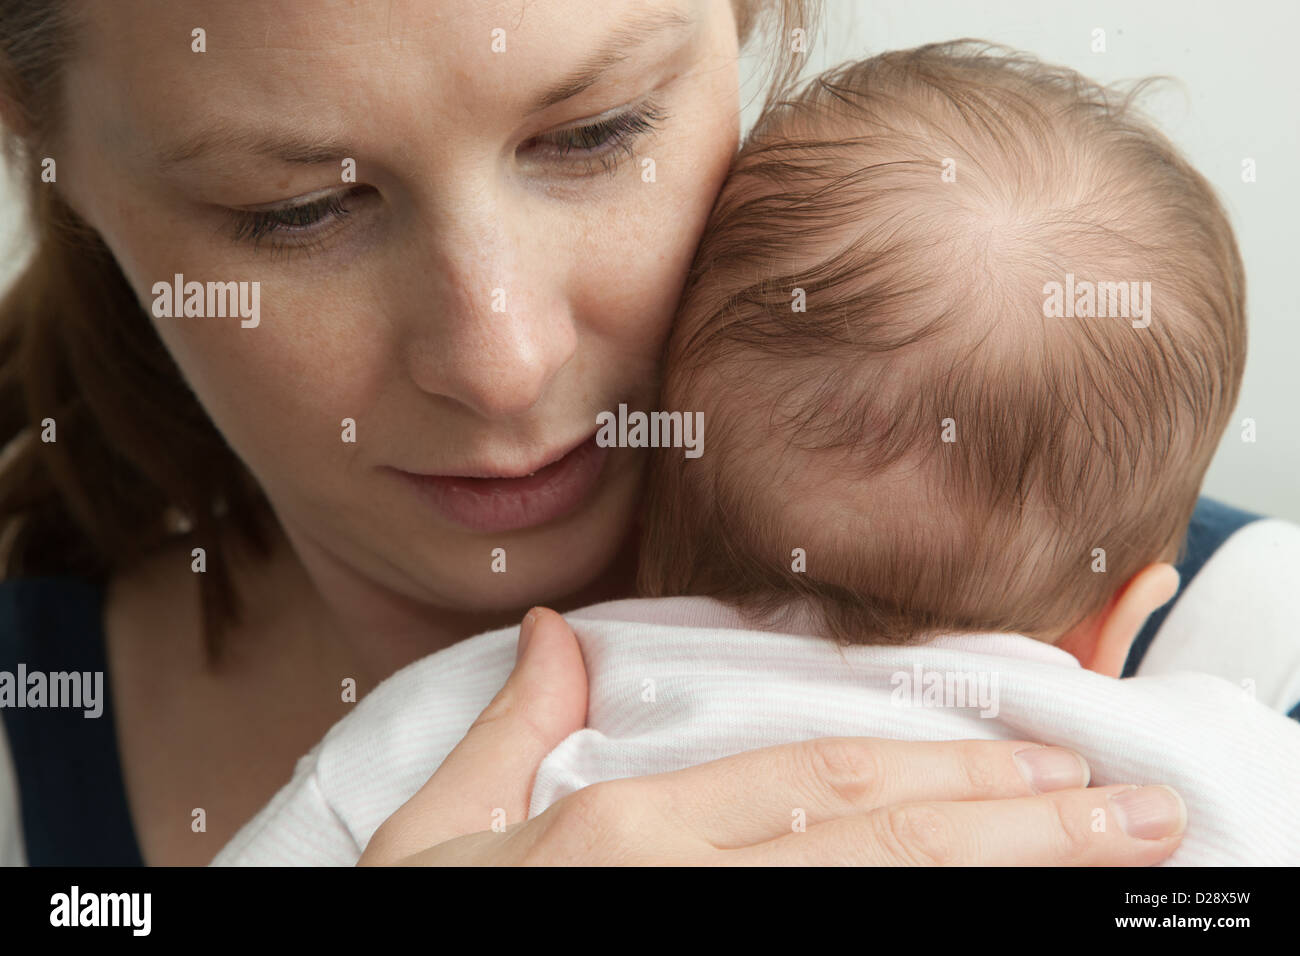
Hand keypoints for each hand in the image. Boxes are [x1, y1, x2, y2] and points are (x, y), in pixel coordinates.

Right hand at [358, 607, 1184, 864]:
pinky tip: (1012, 919)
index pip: (818, 780)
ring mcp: (704, 941)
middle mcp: (681, 884)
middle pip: (882, 838)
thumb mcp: (432, 839)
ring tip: (1113, 853)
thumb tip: (554, 637)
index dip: (940, 768)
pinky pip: (854, 955)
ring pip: (890, 900)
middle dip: (1022, 822)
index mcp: (620, 834)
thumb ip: (508, 732)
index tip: (1039, 758)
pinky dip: (938, 932)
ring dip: (1012, 873)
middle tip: (1134, 808)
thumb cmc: (413, 939)